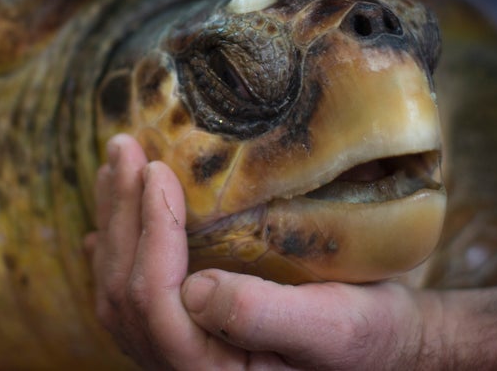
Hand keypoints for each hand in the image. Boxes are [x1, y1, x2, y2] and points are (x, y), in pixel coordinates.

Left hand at [87, 134, 444, 369]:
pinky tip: (112, 220)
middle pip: (125, 289)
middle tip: (124, 147)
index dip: (150, 230)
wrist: (384, 343)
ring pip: (119, 288)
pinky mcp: (185, 334)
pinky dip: (120, 246)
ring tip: (117, 164)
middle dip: (121, 213)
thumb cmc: (367, 335)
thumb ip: (261, 316)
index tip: (157, 170)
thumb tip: (195, 289)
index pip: (154, 300)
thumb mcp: (331, 325)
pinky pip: (134, 292)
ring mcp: (179, 352)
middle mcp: (184, 367)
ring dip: (115, 221)